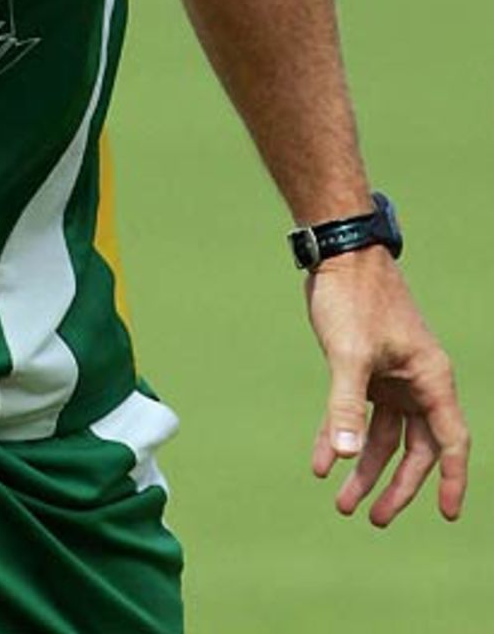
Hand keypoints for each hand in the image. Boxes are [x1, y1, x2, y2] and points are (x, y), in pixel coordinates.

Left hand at [305, 246, 468, 525]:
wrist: (337, 254)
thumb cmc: (353, 298)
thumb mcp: (348, 354)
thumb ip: (346, 406)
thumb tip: (345, 457)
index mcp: (430, 379)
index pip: (450, 442)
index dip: (452, 481)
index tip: (448, 516)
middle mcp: (416, 381)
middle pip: (414, 448)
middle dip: (394, 485)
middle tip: (371, 518)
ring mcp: (390, 375)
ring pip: (383, 434)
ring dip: (363, 466)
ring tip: (340, 501)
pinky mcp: (364, 367)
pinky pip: (356, 412)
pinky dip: (340, 435)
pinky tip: (321, 461)